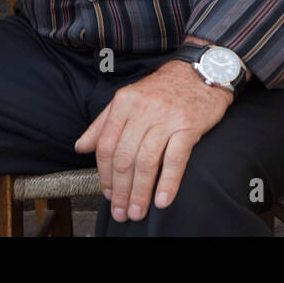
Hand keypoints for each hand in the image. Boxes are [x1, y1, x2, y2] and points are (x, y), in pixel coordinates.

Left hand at [75, 60, 232, 221]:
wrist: (202, 70)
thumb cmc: (165, 88)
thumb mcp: (129, 98)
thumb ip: (103, 123)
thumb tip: (81, 147)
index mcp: (124, 102)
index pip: (106, 145)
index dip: (104, 174)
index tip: (107, 193)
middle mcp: (143, 109)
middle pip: (124, 158)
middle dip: (120, 190)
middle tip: (121, 212)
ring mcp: (166, 118)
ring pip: (146, 162)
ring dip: (140, 192)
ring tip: (138, 211)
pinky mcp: (188, 126)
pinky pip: (175, 159)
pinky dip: (168, 183)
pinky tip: (162, 200)